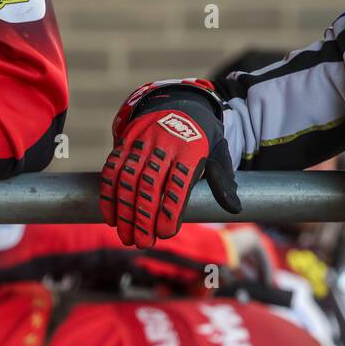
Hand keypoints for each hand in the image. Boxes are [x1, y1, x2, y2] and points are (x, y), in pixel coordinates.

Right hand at [100, 84, 240, 247]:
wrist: (179, 102)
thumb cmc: (201, 136)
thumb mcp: (219, 152)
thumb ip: (223, 180)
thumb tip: (235, 208)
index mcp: (191, 151)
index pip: (178, 185)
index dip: (170, 210)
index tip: (165, 234)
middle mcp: (164, 146)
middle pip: (150, 186)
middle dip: (144, 218)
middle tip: (142, 243)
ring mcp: (142, 143)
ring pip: (129, 180)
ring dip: (124, 212)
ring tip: (126, 237)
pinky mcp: (126, 142)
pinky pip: (113, 169)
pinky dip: (109, 194)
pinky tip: (110, 217)